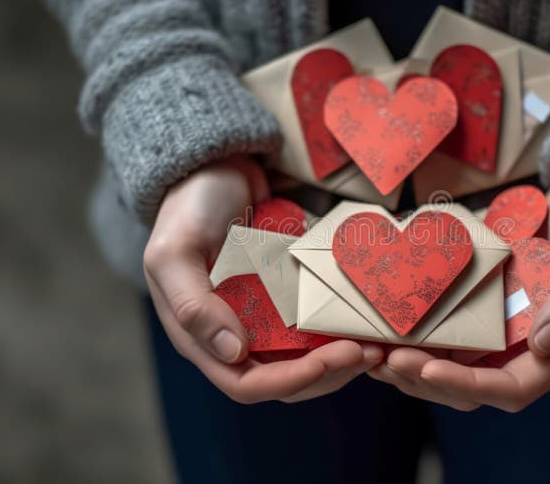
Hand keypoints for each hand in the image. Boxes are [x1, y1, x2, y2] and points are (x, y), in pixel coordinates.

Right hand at [144, 157, 382, 403]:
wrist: (214, 168)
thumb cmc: (188, 208)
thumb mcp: (176, 252)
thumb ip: (193, 305)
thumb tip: (233, 353)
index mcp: (199, 336)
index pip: (245, 382)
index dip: (290, 381)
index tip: (333, 359)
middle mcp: (230, 335)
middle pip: (282, 379)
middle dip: (326, 373)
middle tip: (366, 351)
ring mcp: (259, 317)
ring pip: (301, 359)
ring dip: (337, 360)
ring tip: (373, 345)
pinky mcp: (282, 297)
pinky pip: (311, 327)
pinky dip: (335, 331)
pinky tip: (361, 322)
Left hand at [369, 161, 549, 410]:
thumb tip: (543, 346)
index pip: (512, 388)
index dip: (468, 385)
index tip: (427, 368)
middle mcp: (532, 348)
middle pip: (474, 385)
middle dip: (427, 379)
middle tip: (384, 359)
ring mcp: (508, 329)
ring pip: (456, 364)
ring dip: (415, 364)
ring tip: (374, 350)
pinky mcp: (490, 307)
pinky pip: (452, 330)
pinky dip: (421, 333)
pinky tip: (388, 321)